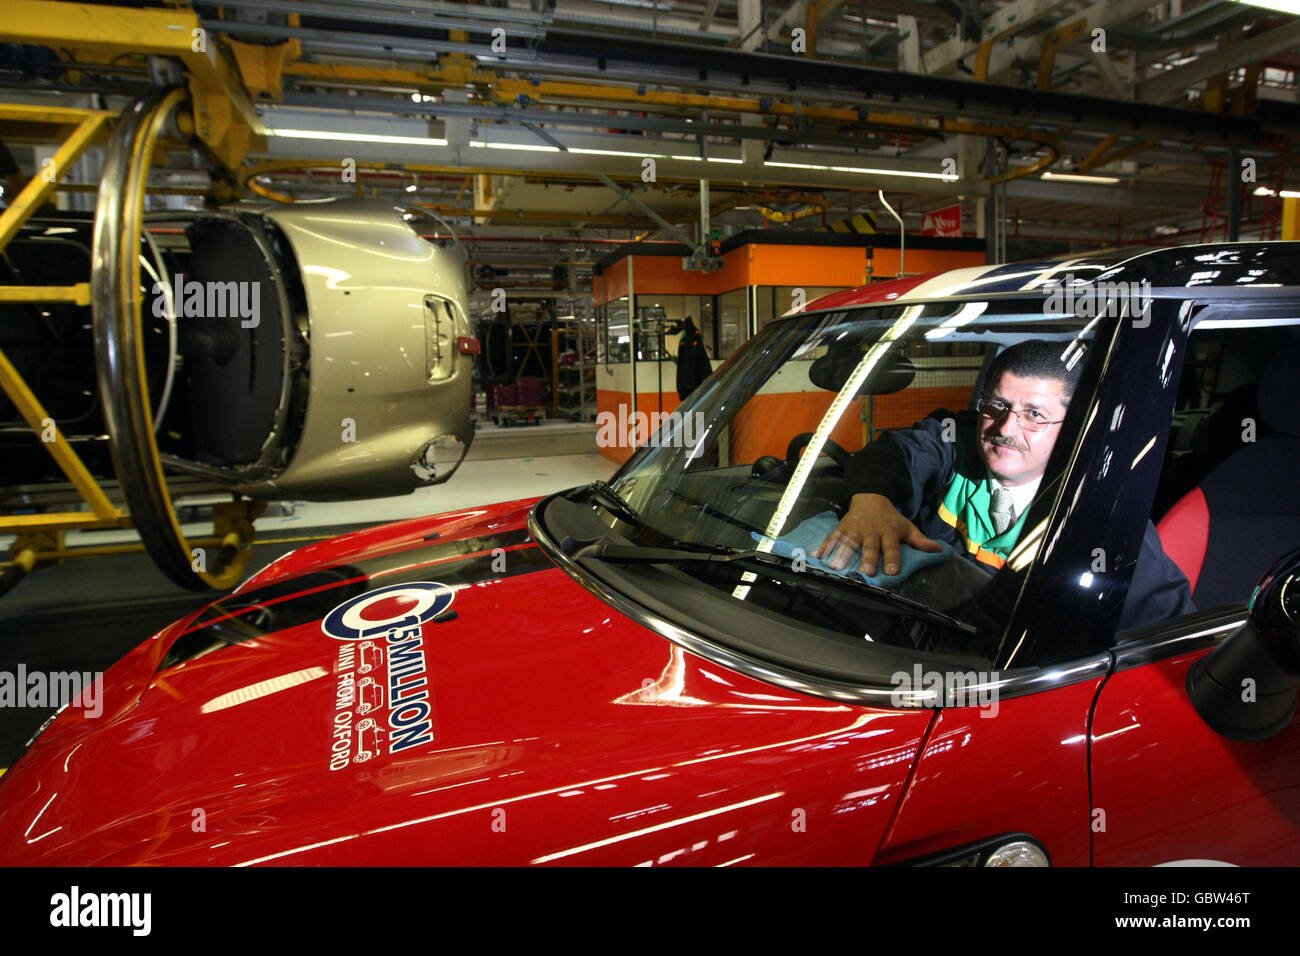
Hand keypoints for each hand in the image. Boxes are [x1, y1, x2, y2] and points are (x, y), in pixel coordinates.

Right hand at [811, 493, 942, 575]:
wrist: (870, 497)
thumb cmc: (890, 518)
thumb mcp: (906, 526)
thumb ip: (920, 540)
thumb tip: (939, 550)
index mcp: (888, 531)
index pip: (891, 546)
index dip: (892, 558)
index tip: (892, 571)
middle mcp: (870, 531)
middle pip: (869, 546)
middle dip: (868, 558)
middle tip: (866, 571)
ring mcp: (854, 529)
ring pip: (848, 543)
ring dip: (842, 555)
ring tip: (836, 567)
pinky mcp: (842, 528)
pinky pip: (832, 538)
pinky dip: (824, 547)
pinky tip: (816, 557)